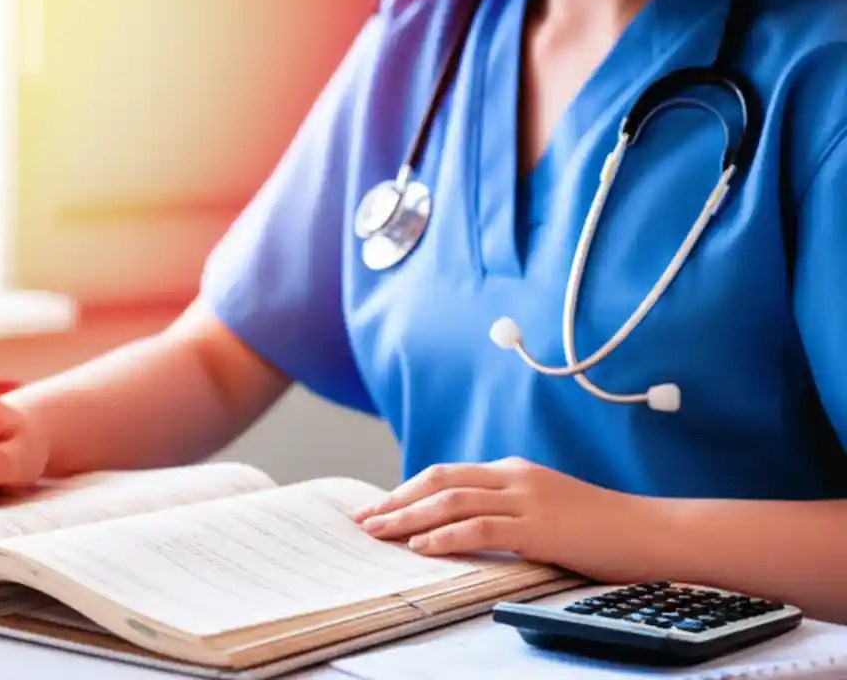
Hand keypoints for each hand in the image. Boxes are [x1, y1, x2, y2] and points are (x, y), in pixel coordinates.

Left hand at [352, 457, 652, 581]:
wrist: (654, 533)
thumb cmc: (602, 529)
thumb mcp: (547, 511)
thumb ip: (508, 512)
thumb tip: (463, 529)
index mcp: (514, 471)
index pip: (447, 475)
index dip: (407, 490)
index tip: (379, 508)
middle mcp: (516, 478)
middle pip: (440, 481)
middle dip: (396, 501)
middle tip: (363, 520)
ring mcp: (528, 499)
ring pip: (452, 500)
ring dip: (409, 517)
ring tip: (378, 533)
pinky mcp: (541, 526)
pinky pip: (481, 527)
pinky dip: (446, 535)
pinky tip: (422, 547)